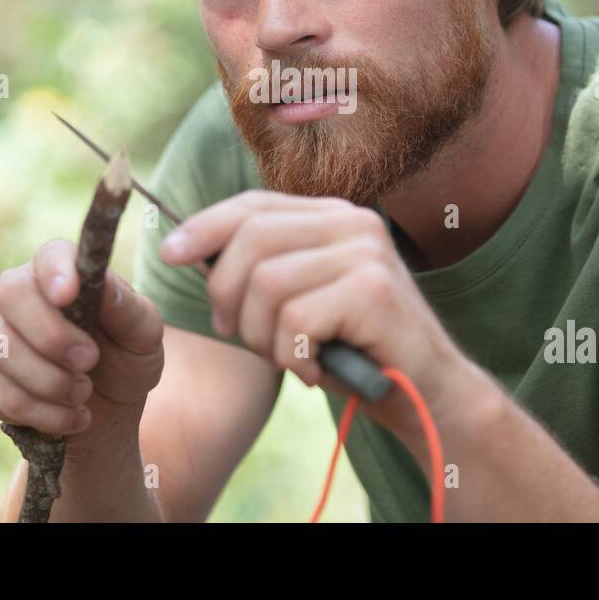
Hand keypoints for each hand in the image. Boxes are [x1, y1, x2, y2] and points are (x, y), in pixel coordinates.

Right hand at [0, 239, 164, 448]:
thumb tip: (104, 283)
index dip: (55, 273)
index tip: (68, 296)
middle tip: (89, 361)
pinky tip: (70, 416)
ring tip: (84, 394)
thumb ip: (128, 309)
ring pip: (0, 349)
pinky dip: (42, 413)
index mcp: (65, 270)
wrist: (108, 410)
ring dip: (49, 382)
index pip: (50, 255)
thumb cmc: (127, 359)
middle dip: (50, 335)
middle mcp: (21, 292)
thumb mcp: (144, 337)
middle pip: (10, 294)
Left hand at [158, 190, 467, 441]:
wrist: (428, 394)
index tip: (170, 254)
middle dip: (227, 295)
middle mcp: (353, 223)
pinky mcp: (373, 291)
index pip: (253, 204)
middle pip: (251, 240)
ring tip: (289, 356)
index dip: (204, 227)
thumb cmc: (354, 349)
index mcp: (334, 216)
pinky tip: (315, 368)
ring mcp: (366, 253)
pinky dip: (292, 356)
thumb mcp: (301, 299)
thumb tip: (189, 251)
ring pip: (267, 284)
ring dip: (263, 335)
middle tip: (241, 335)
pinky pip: (295, 320)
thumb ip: (262, 269)